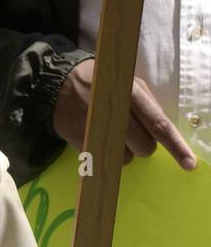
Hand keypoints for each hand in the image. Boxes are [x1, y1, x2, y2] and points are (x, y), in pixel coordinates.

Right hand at [53, 58, 195, 169]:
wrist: (56, 84)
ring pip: (126, 158)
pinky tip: (96, 136)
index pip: (158, 124)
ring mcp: (96, 129)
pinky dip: (104, 153)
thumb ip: (148, 103)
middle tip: (130, 132)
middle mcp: (115, 113)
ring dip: (122, 150)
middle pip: (144, 147)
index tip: (189, 164)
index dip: (176, 146)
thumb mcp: (127, 82)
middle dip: (142, 145)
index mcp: (131, 95)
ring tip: (109, 131)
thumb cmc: (100, 82)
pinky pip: (105, 161)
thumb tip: (162, 131)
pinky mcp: (81, 142)